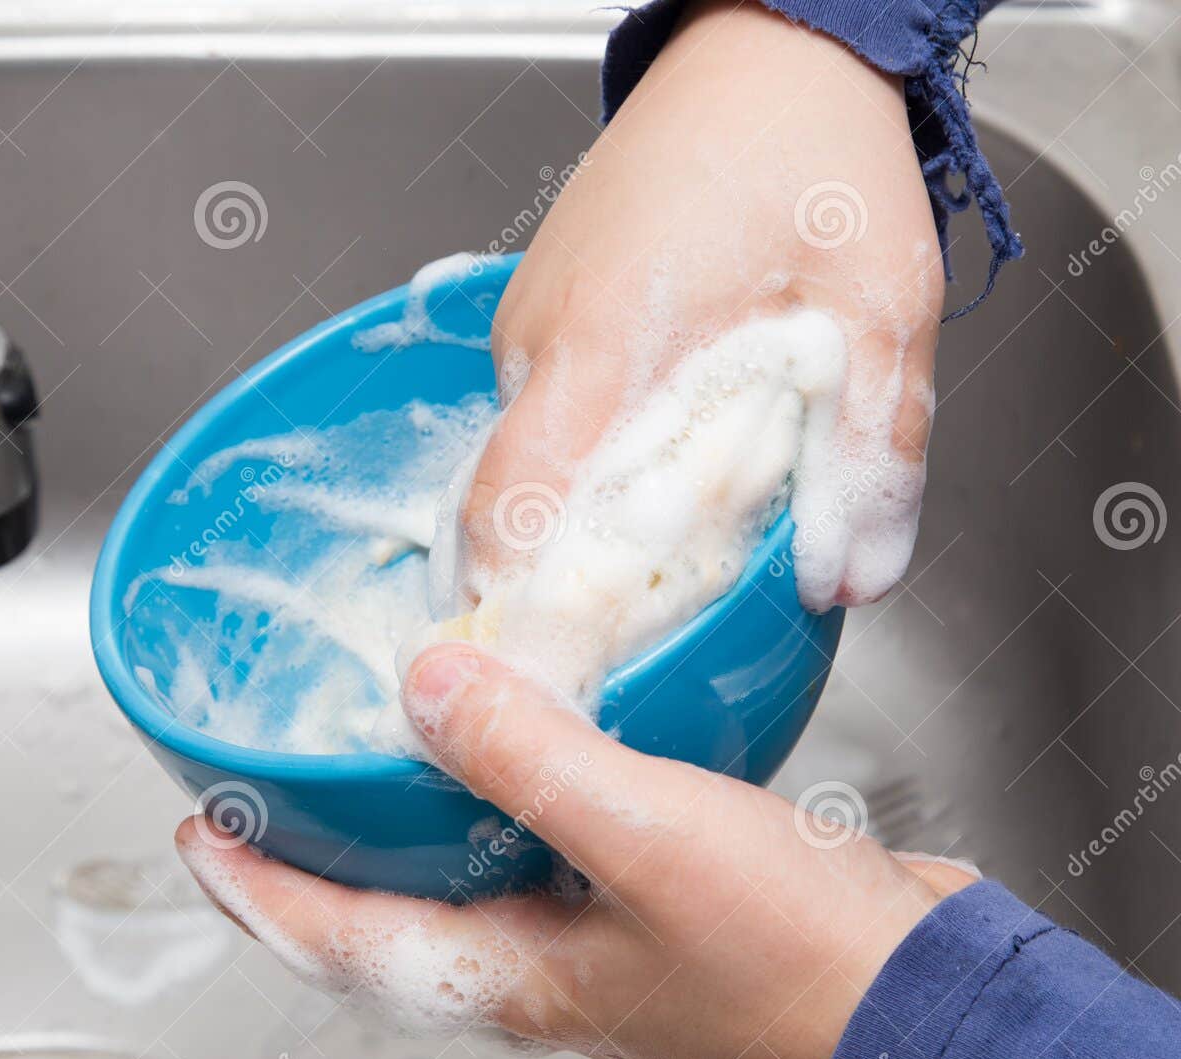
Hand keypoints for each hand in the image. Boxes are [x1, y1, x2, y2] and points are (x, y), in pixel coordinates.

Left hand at [177, 645, 975, 1058]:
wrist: (927, 1004)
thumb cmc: (799, 955)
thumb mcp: (644, 831)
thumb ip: (525, 758)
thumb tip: (421, 691)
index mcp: (513, 977)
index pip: (339, 940)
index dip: (257, 891)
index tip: (199, 837)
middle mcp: (540, 975)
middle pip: (385, 924)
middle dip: (313, 869)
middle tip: (266, 809)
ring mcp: (596, 953)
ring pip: (463, 890)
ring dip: (404, 837)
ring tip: (370, 776)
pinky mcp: (652, 919)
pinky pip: (541, 860)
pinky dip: (504, 809)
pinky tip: (525, 758)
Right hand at [460, 0, 943, 610]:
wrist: (767, 46)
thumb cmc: (813, 151)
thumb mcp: (881, 302)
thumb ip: (876, 447)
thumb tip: (854, 573)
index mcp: (608, 344)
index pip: (512, 506)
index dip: (512, 598)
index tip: (535, 662)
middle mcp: (545, 338)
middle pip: (514, 499)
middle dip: (559, 573)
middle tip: (629, 615)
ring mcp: (532, 320)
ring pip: (530, 459)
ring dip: (583, 509)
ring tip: (665, 520)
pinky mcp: (545, 307)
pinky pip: (546, 413)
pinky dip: (588, 454)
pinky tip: (658, 446)